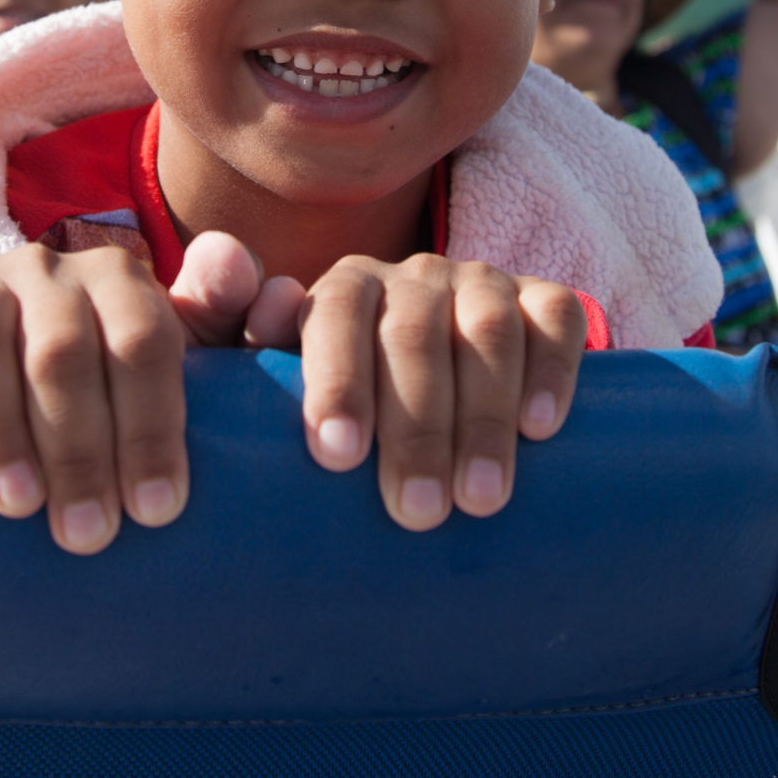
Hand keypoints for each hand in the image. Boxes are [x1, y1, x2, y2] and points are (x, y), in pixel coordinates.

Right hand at [0, 233, 271, 554]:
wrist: (8, 366)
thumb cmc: (110, 391)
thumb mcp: (174, 369)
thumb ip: (229, 333)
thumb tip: (284, 295)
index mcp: (123, 282)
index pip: (146, 341)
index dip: (152, 426)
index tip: (157, 511)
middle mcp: (50, 268)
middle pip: (64, 348)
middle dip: (80, 446)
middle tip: (88, 535)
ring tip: (16, 504)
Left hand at [245, 256, 585, 530]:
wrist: (437, 398)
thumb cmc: (341, 411)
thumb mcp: (272, 378)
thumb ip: (224, 321)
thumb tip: (226, 265)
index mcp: (344, 292)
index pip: (334, 316)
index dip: (337, 380)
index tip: (336, 456)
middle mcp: (412, 279)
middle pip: (413, 334)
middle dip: (416, 426)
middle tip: (416, 512)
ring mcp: (481, 286)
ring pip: (485, 331)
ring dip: (483, 416)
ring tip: (480, 499)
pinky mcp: (541, 302)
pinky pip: (553, 319)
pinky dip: (551, 369)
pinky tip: (540, 428)